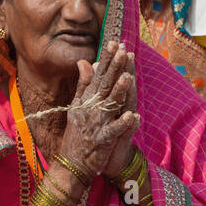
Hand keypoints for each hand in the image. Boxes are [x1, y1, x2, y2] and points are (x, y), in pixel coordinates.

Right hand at [58, 42, 140, 179]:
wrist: (72, 162)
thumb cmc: (77, 133)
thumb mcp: (77, 106)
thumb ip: (83, 84)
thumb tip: (85, 61)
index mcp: (87, 99)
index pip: (98, 75)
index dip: (107, 59)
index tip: (114, 43)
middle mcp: (92, 108)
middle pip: (105, 85)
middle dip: (114, 68)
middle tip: (123, 50)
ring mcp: (97, 124)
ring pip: (110, 105)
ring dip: (119, 91)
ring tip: (127, 77)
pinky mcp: (103, 140)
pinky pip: (114, 131)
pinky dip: (123, 124)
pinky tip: (132, 116)